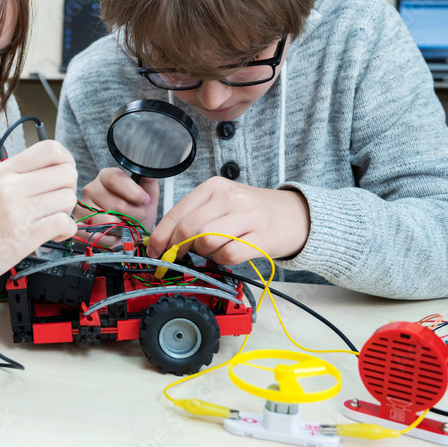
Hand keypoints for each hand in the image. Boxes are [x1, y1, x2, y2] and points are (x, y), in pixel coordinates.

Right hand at [0, 140, 76, 294]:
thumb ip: (20, 174)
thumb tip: (55, 168)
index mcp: (4, 171)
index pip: (50, 148)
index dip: (66, 161)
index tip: (62, 175)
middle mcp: (11, 185)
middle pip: (67, 173)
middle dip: (68, 189)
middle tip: (56, 203)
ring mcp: (18, 209)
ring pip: (68, 198)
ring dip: (66, 212)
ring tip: (51, 221)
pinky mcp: (26, 235)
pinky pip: (65, 223)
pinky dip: (66, 230)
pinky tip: (54, 234)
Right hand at [78, 168, 158, 235]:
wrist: (128, 234)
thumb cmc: (135, 212)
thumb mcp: (147, 194)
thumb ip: (148, 179)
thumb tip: (150, 167)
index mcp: (105, 177)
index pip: (114, 178)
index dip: (133, 192)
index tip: (145, 200)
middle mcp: (91, 189)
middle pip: (116, 203)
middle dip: (133, 215)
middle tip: (136, 217)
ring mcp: (82, 208)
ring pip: (109, 221)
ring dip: (123, 228)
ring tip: (124, 225)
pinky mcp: (79, 227)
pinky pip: (100, 235)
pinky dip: (112, 238)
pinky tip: (114, 234)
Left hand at [147, 177, 309, 266]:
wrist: (293, 215)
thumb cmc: (250, 212)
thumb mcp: (220, 203)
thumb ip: (193, 217)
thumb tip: (162, 241)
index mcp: (214, 186)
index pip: (177, 212)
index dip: (161, 235)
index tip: (154, 250)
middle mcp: (230, 197)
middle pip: (189, 229)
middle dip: (177, 248)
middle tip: (176, 257)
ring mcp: (247, 216)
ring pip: (207, 242)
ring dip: (203, 253)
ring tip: (212, 250)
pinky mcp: (261, 237)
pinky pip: (228, 256)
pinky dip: (222, 260)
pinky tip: (228, 254)